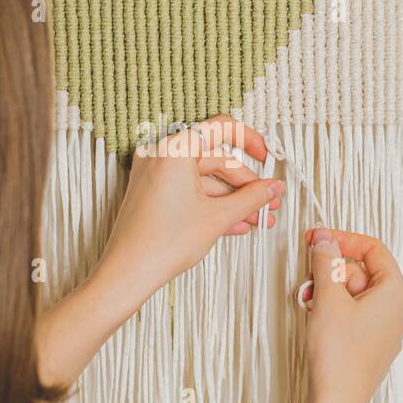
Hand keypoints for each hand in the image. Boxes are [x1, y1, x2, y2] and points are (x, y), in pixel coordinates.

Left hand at [94, 116, 285, 308]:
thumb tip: (274, 186)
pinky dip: (213, 205)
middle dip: (246, 185)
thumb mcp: (218, 217)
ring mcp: (155, 175)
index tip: (266, 156)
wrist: (128, 273)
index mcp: (174, 149)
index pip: (221, 128)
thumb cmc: (161, 243)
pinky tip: (237, 224)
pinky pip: (190, 191)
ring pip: (205, 179)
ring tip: (258, 219)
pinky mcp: (154, 193)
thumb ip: (252, 197)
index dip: (250, 140)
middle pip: (216, 159)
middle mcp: (161, 155)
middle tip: (268, 202)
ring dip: (233, 200)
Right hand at [301, 228, 402, 402]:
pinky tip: (319, 321)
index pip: (372, 249)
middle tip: (308, 282)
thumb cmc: (338, 354)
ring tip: (310, 304)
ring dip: (329, 292)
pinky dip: (334, 310)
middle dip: (331, 272)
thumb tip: (324, 238)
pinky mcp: (372, 343)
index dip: (342, 240)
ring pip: (355, 293)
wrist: (337, 402)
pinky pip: (354, 314)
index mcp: (396, 292)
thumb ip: (326, 261)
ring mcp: (386, 328)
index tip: (316, 239)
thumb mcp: (328, 297)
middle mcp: (398, 309)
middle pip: (362, 271)